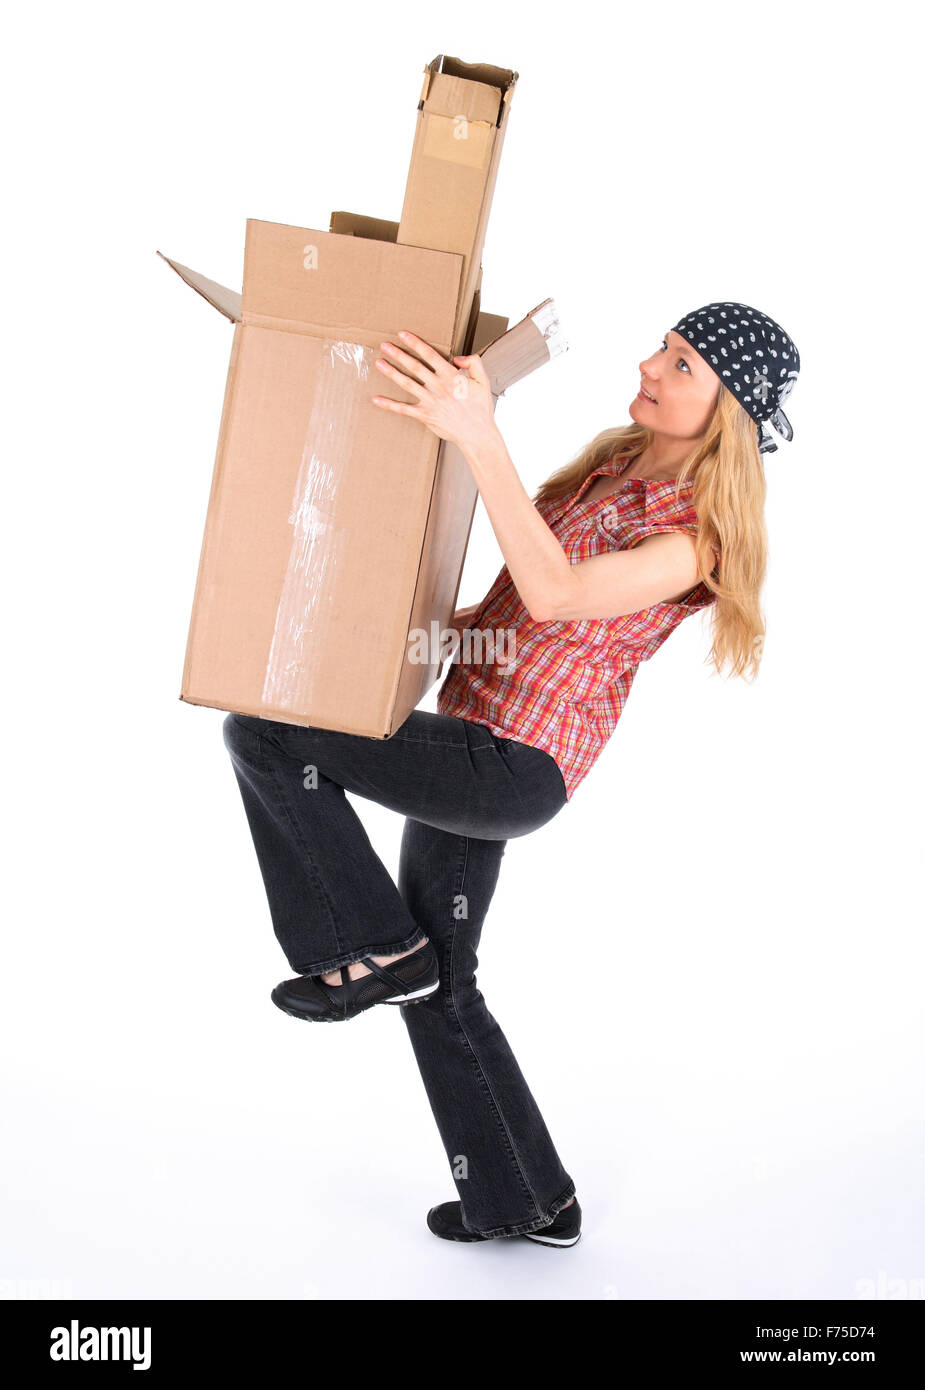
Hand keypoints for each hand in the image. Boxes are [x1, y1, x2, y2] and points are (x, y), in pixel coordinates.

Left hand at [371, 330, 496, 450]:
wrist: (477, 434)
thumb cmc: (480, 409)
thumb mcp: (483, 381)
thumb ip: (474, 363)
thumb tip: (457, 357)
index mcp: (451, 376)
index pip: (430, 355)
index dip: (415, 343)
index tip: (402, 334)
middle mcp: (438, 387)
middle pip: (414, 366)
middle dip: (398, 354)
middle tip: (384, 345)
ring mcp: (430, 401)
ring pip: (406, 384)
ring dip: (391, 372)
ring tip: (379, 363)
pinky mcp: (425, 416)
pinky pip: (403, 409)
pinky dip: (389, 404)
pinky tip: (376, 399)